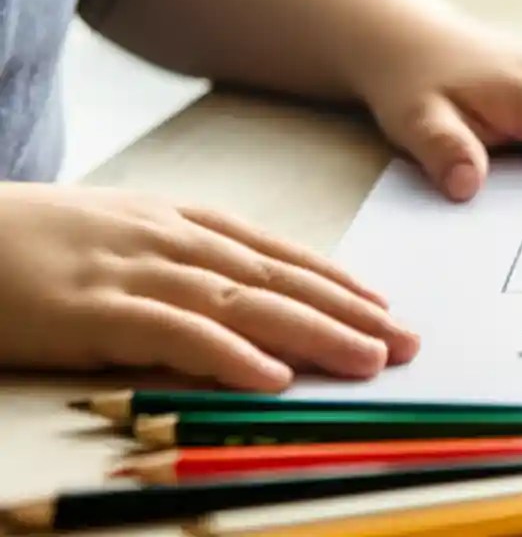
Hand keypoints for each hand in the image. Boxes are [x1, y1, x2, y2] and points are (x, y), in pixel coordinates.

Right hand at [0, 183, 418, 390]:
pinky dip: (227, 355)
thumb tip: (240, 286)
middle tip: (407, 341)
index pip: (276, 252)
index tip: (385, 305)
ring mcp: (133, 272)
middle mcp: (169, 240)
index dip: (336, 280)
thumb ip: (180, 254)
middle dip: (349, 311)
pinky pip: (173, 334)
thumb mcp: (119, 232)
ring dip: (314, 332)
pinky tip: (273, 378)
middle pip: (277, 279)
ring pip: (244, 304)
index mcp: (178, 220)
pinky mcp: (92, 310)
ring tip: (371, 359)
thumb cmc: (31, 239)